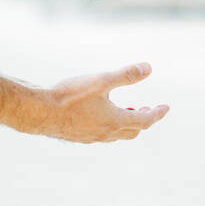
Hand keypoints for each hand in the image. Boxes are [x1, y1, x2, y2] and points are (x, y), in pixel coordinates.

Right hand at [39, 62, 168, 142]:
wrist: (39, 113)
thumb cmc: (69, 96)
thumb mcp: (101, 81)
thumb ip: (125, 75)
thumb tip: (148, 68)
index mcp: (115, 121)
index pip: (145, 120)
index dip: (157, 113)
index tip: (165, 107)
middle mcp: (106, 133)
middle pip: (133, 131)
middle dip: (143, 120)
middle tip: (147, 109)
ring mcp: (92, 138)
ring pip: (116, 136)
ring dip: (126, 125)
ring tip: (126, 112)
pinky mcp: (78, 138)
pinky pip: (101, 136)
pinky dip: (110, 128)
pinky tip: (99, 118)